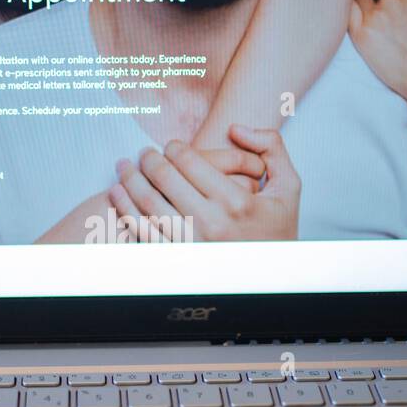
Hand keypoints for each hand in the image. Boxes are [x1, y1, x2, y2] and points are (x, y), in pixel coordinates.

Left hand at [109, 126, 299, 241]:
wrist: (271, 278)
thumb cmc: (277, 229)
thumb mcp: (288, 186)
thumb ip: (271, 148)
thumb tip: (237, 128)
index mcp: (237, 202)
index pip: (191, 161)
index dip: (174, 147)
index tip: (170, 145)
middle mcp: (212, 224)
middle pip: (165, 178)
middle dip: (148, 159)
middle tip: (143, 152)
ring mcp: (191, 245)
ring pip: (148, 203)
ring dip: (129, 180)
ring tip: (123, 168)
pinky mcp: (177, 260)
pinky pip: (142, 231)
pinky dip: (125, 209)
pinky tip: (118, 195)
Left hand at [348, 0, 406, 113]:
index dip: (402, 11)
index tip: (404, 26)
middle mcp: (392, 1)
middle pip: (381, 1)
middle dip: (386, 14)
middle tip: (394, 36)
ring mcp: (376, 17)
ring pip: (362, 5)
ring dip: (367, 16)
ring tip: (377, 35)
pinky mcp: (362, 35)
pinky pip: (348, 15)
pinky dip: (351, 16)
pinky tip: (359, 27)